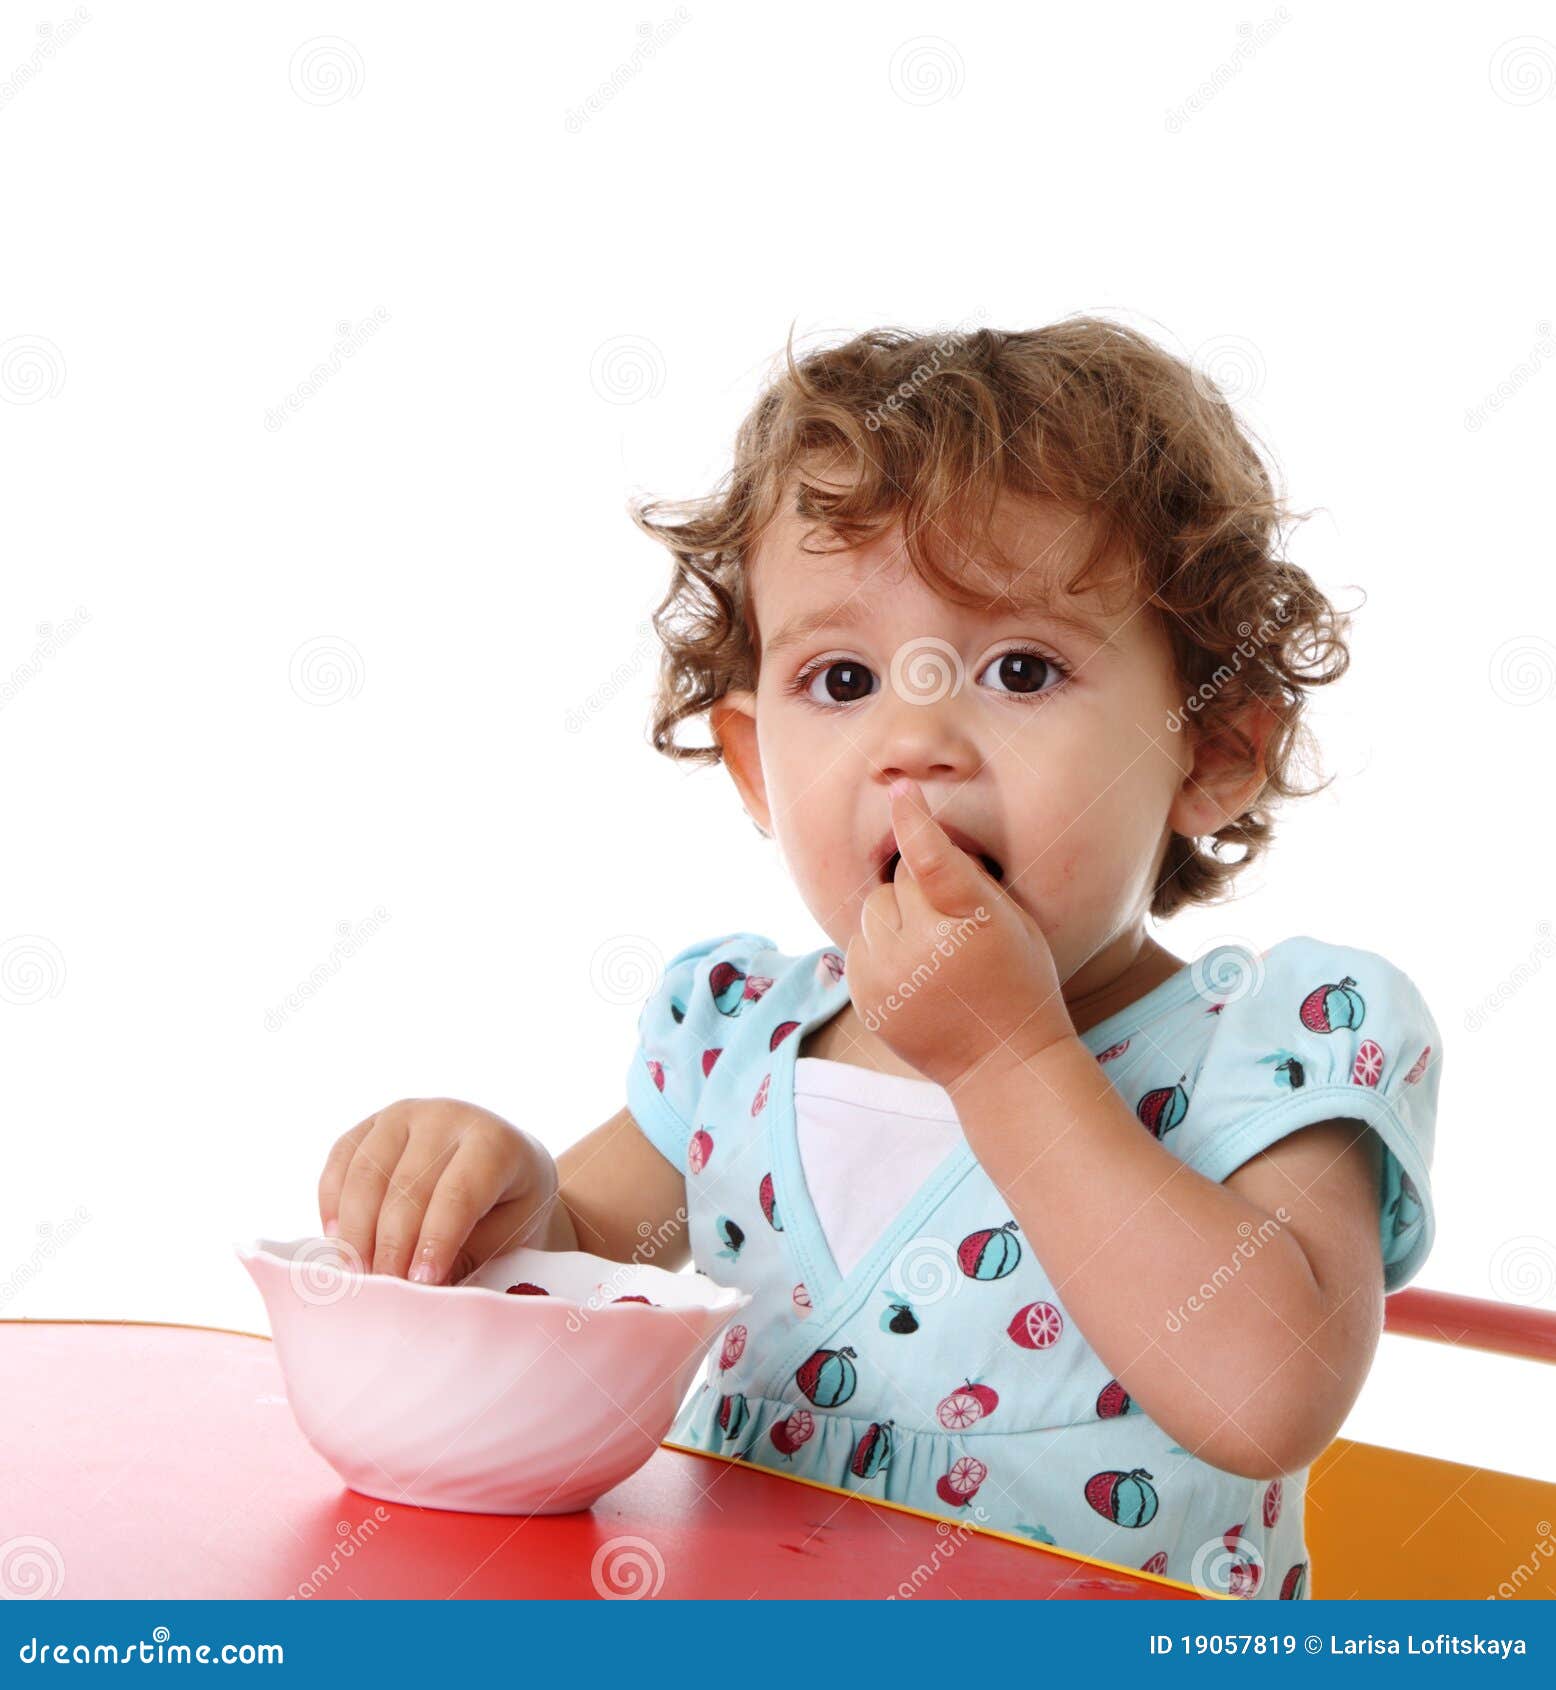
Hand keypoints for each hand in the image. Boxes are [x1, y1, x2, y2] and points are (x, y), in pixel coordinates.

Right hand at [317, 1098, 561, 1285]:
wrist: (504, 1156)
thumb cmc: (510, 1201)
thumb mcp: (509, 1231)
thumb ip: (469, 1255)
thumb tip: (421, 1289)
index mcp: (493, 1142)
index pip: (457, 1193)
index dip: (436, 1240)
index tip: (421, 1282)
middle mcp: (447, 1116)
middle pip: (406, 1187)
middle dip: (392, 1246)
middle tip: (386, 1289)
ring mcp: (406, 1114)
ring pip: (366, 1173)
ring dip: (356, 1230)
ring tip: (360, 1274)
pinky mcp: (373, 1122)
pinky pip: (341, 1158)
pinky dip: (333, 1202)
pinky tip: (339, 1239)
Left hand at [844, 778, 1074, 1091]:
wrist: (1003, 1062)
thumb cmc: (1018, 980)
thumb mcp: (1013, 921)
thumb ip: (969, 879)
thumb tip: (921, 835)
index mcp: (970, 925)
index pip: (932, 862)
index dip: (915, 822)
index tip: (900, 789)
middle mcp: (923, 951)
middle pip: (896, 882)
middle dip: (917, 890)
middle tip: (950, 923)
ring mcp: (888, 978)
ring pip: (872, 910)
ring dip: (895, 917)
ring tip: (931, 950)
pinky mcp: (865, 997)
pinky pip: (858, 944)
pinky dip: (880, 947)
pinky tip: (913, 971)